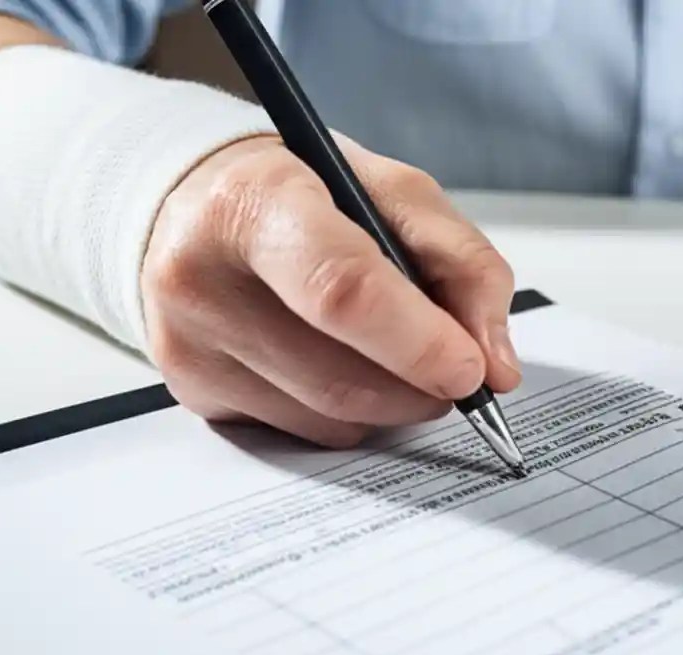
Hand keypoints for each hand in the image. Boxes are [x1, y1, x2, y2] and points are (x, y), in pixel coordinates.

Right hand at [141, 135, 520, 447]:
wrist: (190, 203)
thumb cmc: (303, 191)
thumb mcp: (392, 192)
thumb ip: (461, 264)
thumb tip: (495, 366)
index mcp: (256, 202)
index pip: (341, 291)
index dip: (418, 343)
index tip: (471, 370)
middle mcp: (201, 278)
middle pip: (340, 377)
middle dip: (419, 386)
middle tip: (452, 365)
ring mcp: (187, 346)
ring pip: (327, 420)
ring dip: (388, 405)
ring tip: (392, 355)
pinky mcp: (192, 393)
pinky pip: (299, 435)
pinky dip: (343, 414)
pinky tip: (334, 362)